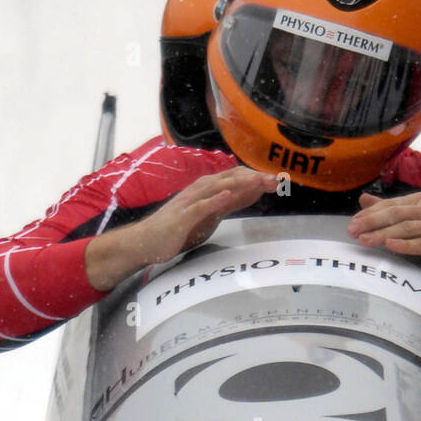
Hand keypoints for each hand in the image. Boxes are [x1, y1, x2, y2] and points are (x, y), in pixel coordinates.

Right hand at [85, 167, 278, 291]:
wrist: (144, 242)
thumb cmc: (174, 231)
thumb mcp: (205, 217)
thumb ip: (223, 206)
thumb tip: (244, 196)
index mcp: (205, 191)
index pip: (234, 179)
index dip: (255, 179)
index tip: (276, 182)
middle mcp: (199, 192)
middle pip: (230, 179)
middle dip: (253, 178)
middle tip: (276, 180)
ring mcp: (190, 203)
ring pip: (218, 188)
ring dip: (239, 184)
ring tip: (259, 181)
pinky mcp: (182, 217)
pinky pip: (201, 206)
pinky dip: (215, 199)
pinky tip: (229, 194)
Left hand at [346, 191, 420, 280]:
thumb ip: (392, 207)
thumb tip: (364, 200)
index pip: (391, 205)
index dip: (370, 213)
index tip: (353, 222)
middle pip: (396, 214)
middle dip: (372, 222)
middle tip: (352, 230)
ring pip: (407, 228)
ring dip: (384, 234)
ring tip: (365, 239)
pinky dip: (407, 244)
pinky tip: (392, 247)